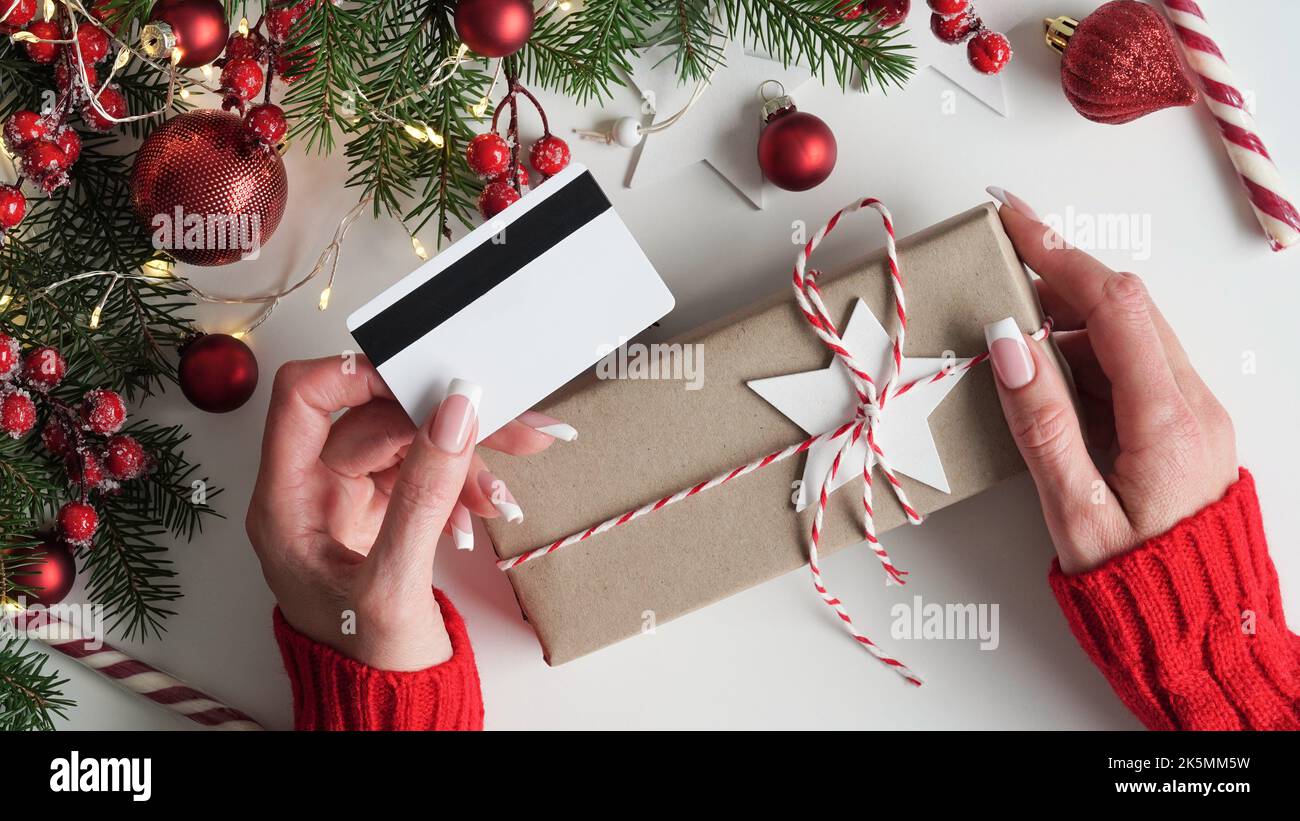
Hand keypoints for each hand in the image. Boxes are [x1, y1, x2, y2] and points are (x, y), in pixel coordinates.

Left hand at [245, 356, 554, 669]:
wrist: (388, 705)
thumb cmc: (368, 663)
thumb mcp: (395, 582)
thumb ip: (424, 494)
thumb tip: (453, 414)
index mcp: (286, 502)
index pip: (304, 398)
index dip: (360, 376)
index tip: (424, 377)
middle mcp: (310, 491)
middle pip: (374, 417)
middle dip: (441, 422)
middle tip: (506, 425)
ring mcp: (345, 500)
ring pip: (407, 441)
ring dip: (462, 457)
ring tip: (503, 492)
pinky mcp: (379, 511)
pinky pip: (423, 470)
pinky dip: (461, 482)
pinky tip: (485, 508)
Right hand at [983, 189, 1236, 573]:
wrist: (1198, 632)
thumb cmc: (1134, 584)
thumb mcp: (1073, 510)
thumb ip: (1041, 420)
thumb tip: (1009, 341)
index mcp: (1169, 419)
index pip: (1113, 305)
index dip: (1058, 253)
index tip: (1011, 218)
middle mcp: (1192, 405)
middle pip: (1124, 308)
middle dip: (1057, 277)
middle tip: (995, 266)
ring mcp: (1194, 415)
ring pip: (1127, 338)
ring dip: (1065, 326)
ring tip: (1005, 339)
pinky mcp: (1184, 429)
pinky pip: (1132, 371)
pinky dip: (1083, 361)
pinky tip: (1043, 381)